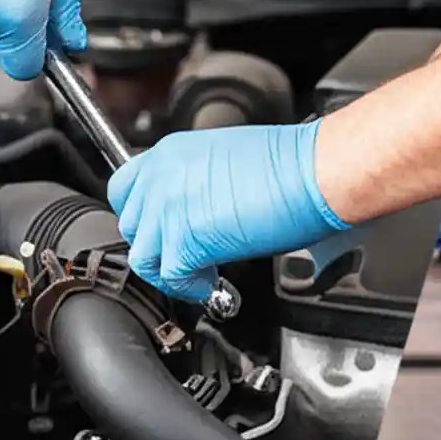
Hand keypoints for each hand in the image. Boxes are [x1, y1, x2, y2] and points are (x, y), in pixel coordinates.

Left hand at [106, 120, 351, 302]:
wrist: (314, 172)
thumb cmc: (292, 164)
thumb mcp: (227, 159)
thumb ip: (197, 182)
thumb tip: (196, 210)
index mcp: (172, 151)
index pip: (126, 189)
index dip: (144, 216)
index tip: (161, 230)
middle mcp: (162, 175)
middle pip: (132, 225)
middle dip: (158, 246)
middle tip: (186, 256)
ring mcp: (169, 207)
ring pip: (143, 256)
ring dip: (170, 271)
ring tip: (201, 273)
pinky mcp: (186, 239)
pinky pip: (170, 277)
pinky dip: (189, 287)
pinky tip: (212, 283)